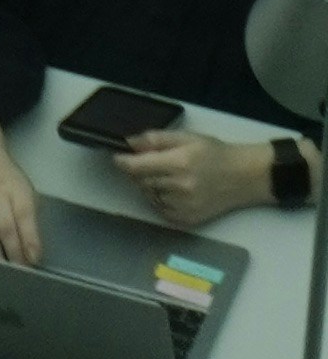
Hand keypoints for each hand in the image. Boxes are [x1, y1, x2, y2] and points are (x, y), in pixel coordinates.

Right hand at [0, 100, 40, 262]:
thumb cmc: (4, 175)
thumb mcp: (24, 189)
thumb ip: (29, 218)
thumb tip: (33, 252)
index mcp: (17, 189)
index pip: (25, 217)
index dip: (31, 241)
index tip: (36, 261)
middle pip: (6, 229)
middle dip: (15, 255)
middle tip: (22, 275)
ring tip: (3, 275)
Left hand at [110, 123, 272, 230]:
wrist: (242, 177)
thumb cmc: (214, 153)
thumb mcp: (185, 137)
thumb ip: (155, 139)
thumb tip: (130, 142)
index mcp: (179, 164)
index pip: (139, 167)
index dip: (123, 162)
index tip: (116, 157)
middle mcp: (181, 188)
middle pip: (142, 182)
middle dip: (138, 171)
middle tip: (147, 162)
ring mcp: (185, 207)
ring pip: (150, 196)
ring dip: (149, 185)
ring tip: (165, 174)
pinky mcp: (189, 221)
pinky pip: (161, 210)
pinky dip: (160, 199)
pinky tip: (172, 189)